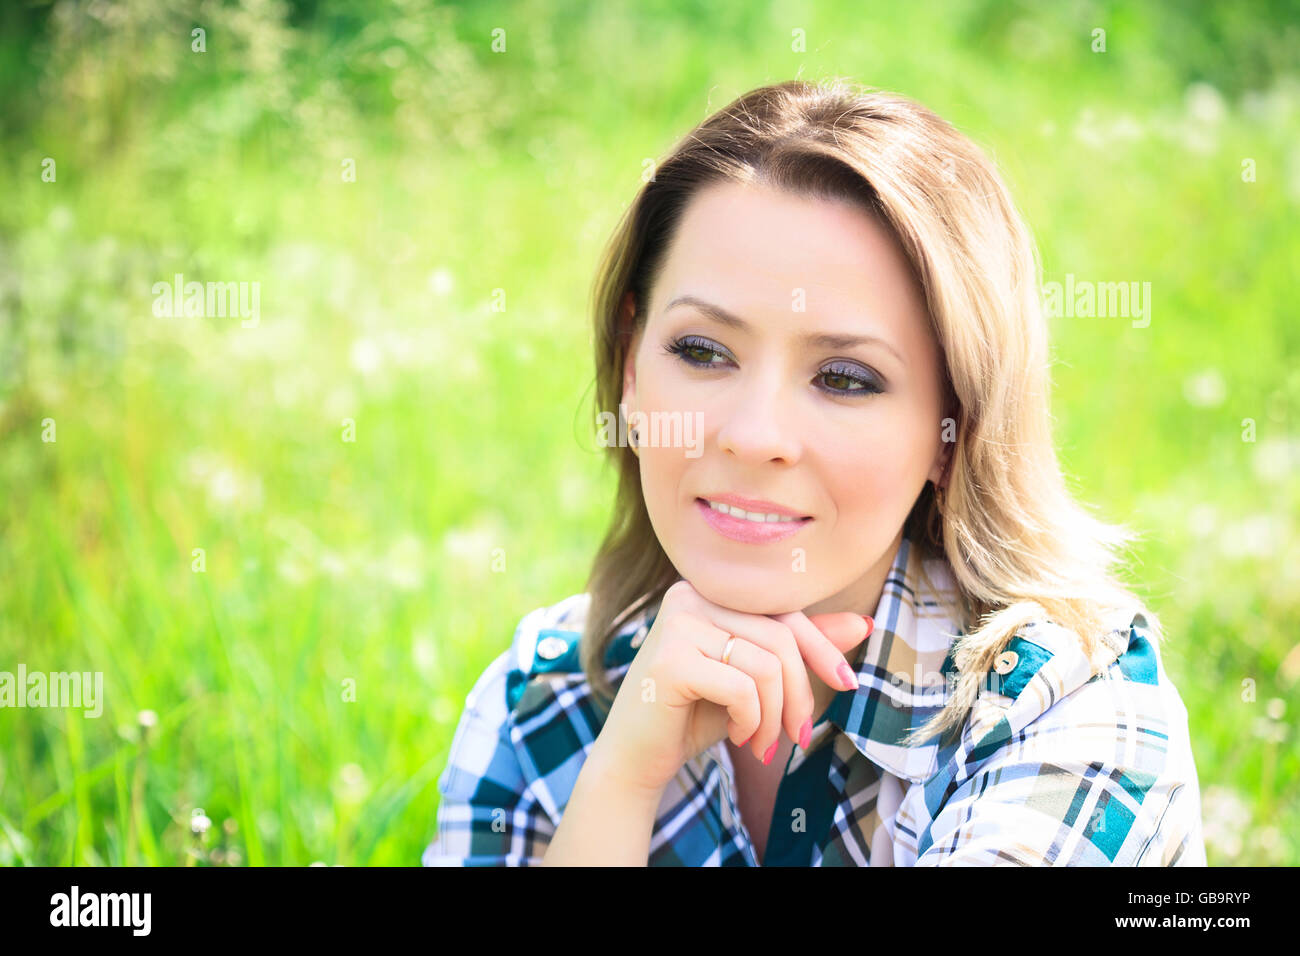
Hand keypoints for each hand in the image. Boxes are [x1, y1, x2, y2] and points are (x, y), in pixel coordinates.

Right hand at [591, 579, 872, 795]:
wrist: (637, 757)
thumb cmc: (695, 714)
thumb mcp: (754, 678)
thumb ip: (799, 648)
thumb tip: (863, 624)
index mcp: (710, 591)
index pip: (784, 611)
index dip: (823, 648)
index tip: (847, 684)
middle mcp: (690, 595)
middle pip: (780, 637)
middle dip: (800, 693)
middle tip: (797, 735)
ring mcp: (677, 623)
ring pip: (766, 665)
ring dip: (774, 715)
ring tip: (761, 742)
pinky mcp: (670, 659)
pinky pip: (742, 687)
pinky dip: (751, 721)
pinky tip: (736, 735)